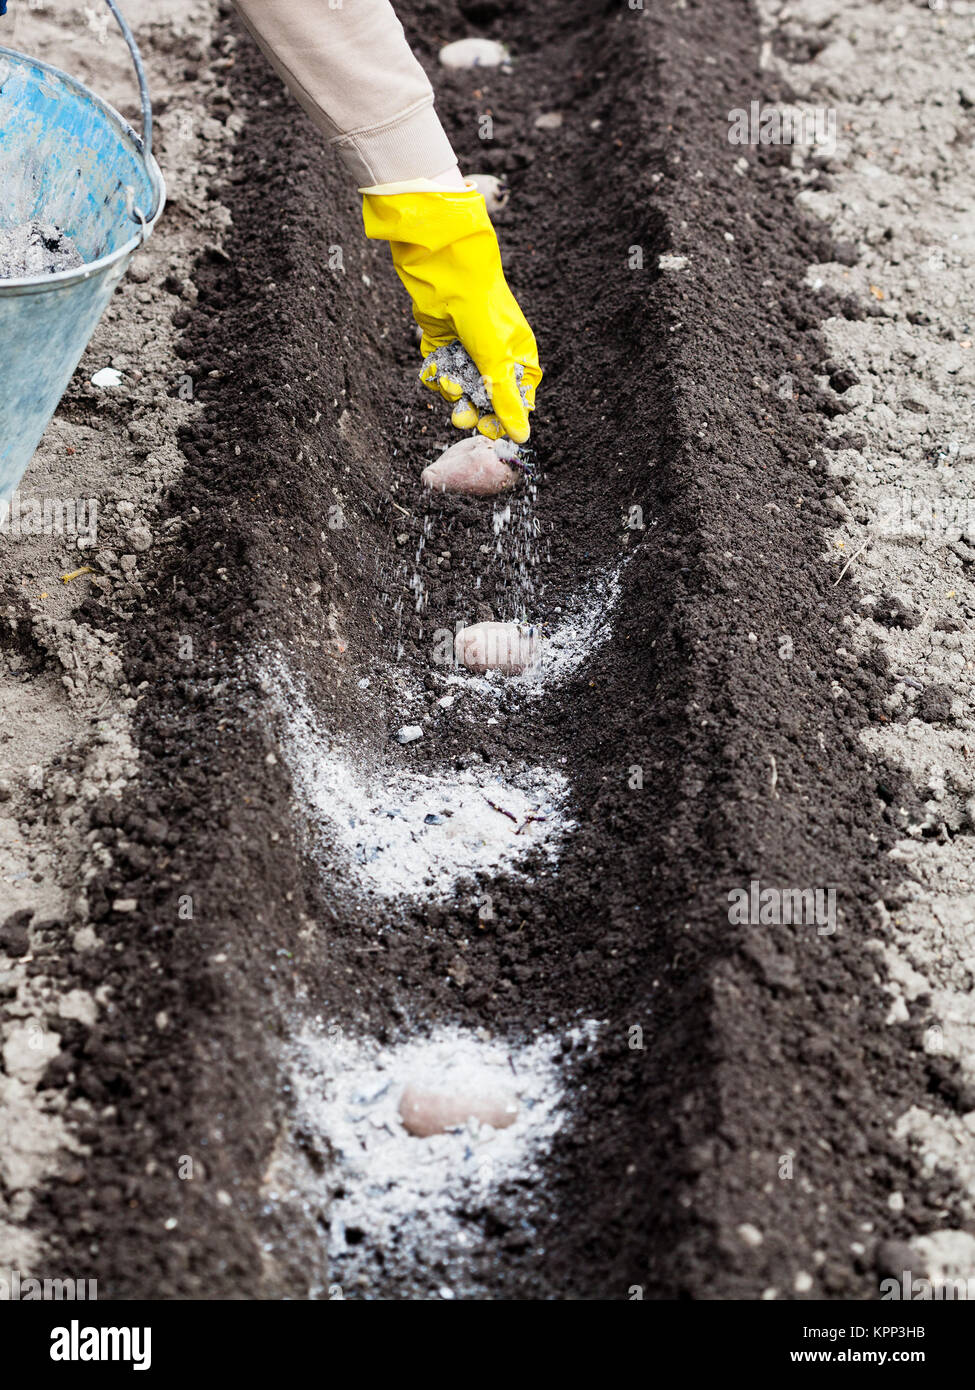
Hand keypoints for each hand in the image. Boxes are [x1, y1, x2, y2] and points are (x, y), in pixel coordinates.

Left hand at [362, 186, 540, 442]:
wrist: (447, 273)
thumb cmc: (482, 312)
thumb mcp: (497, 361)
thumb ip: (507, 402)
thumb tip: (521, 438)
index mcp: (518, 355)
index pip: (517, 399)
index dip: (504, 417)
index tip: (490, 429)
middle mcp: (494, 354)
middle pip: (486, 399)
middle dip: (474, 410)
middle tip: (463, 418)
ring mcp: (466, 349)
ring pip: (460, 388)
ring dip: (453, 392)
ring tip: (449, 383)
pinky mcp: (441, 344)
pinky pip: (440, 374)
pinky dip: (436, 376)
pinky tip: (436, 370)